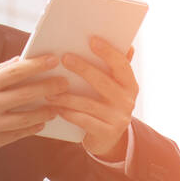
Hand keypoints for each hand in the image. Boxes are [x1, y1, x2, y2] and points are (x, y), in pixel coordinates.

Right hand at [0, 54, 68, 164]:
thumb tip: (19, 60)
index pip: (15, 72)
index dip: (36, 65)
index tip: (53, 60)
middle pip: (26, 94)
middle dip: (49, 87)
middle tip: (64, 83)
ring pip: (26, 117)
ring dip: (46, 111)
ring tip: (57, 106)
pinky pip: (18, 134)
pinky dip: (32, 128)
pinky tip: (41, 122)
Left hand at [45, 35, 137, 157]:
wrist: (108, 140)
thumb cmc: (106, 105)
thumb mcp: (114, 87)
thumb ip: (115, 67)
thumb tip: (124, 43)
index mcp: (130, 84)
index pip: (122, 65)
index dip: (108, 52)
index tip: (92, 40)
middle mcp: (128, 101)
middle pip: (103, 82)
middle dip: (83, 68)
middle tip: (65, 58)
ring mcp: (118, 118)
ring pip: (89, 103)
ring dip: (67, 96)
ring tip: (49, 90)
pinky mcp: (107, 133)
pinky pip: (84, 120)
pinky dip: (69, 113)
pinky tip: (56, 108)